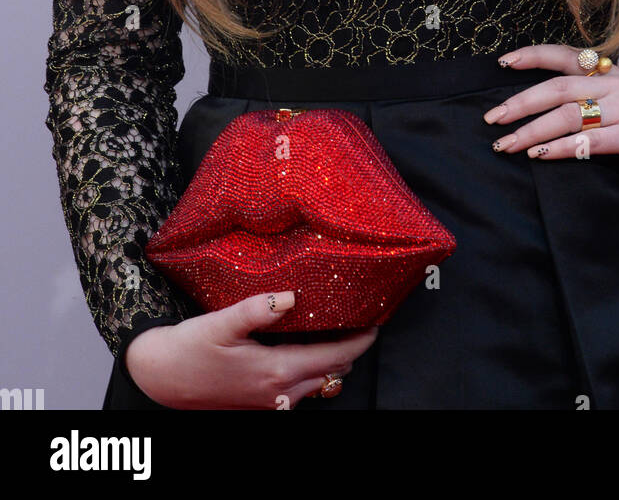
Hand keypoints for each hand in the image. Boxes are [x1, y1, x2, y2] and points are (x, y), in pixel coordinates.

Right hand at [124, 291, 378, 409]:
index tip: (377, 321)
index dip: (360, 340)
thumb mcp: (221, 322)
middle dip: (351, 349)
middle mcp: (279, 392)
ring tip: (340, 330)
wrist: (161, 378)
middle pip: (332, 372)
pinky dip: (312, 370)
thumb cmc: (189, 349)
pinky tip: (306, 347)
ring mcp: (270, 401)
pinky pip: (299, 389)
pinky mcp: (260, 402)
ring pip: (317, 383)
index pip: (334, 357)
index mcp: (275, 371)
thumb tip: (290, 296)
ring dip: (332, 361)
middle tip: (363, 320)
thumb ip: (257, 309)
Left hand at [483, 45, 618, 195]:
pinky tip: (541, 156)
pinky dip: (561, 147)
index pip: (566, 55)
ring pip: (568, 114)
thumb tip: (543, 115)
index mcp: (612, 75)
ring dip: (532, 130)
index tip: (503, 63)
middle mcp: (617, 85)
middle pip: (558, 87)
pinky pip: (591, 140)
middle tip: (491, 118)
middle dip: (520, 102)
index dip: (533, 56)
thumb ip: (593, 104)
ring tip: (507, 144)